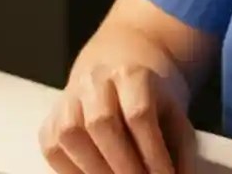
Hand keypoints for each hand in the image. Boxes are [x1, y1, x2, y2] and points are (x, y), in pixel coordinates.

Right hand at [39, 63, 196, 173]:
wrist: (121, 67)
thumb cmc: (153, 99)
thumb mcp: (175, 115)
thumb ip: (180, 150)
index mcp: (132, 74)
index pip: (139, 115)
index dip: (152, 153)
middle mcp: (95, 80)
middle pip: (101, 122)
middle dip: (122, 165)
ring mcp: (69, 97)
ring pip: (70, 133)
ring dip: (94, 170)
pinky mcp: (51, 118)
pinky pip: (52, 147)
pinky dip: (70, 172)